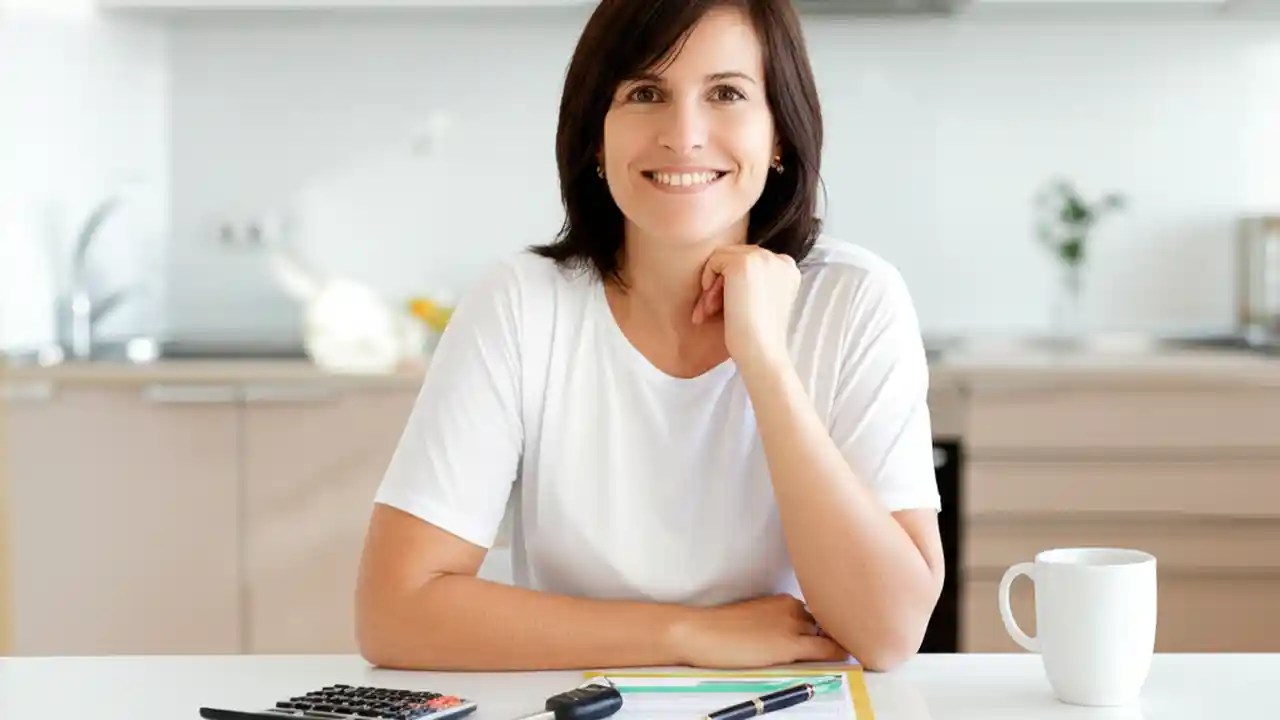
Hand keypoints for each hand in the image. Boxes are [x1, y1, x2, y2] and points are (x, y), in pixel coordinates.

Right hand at [665, 594, 848, 668]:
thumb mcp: (752, 618)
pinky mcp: (789, 645)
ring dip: (838, 641)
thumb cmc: (719, 629)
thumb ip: (775, 622)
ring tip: (850, 647)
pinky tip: (849, 657)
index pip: (816, 613)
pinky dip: (841, 652)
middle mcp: (791, 607)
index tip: (833, 633)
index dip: (827, 625)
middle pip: (826, 623)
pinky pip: (827, 649)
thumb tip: (793, 637)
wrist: (699, 632)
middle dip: (835, 632)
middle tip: (849, 639)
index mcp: (781, 600)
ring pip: (829, 633)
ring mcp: (791, 625)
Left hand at [692, 246, 799, 373]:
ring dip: (713, 287)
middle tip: (711, 312)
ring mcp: (762, 257)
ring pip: (724, 259)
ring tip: (708, 312)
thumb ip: (756, 282)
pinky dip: (707, 280)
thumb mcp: (763, 301)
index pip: (752, 262)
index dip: (734, 284)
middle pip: (737, 258)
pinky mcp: (743, 262)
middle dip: (721, 284)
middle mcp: (780, 258)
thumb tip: (727, 272)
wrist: (760, 351)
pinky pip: (714, 261)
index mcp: (789, 269)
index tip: (727, 308)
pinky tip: (710, 304)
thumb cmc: (757, 335)